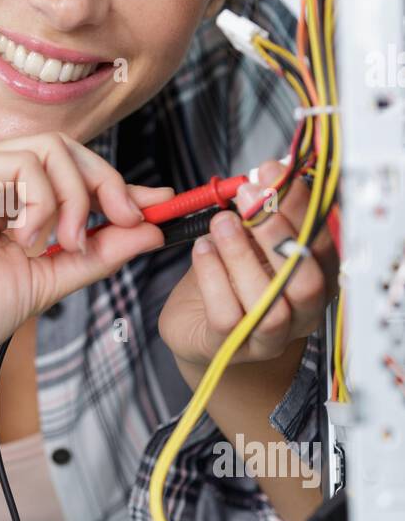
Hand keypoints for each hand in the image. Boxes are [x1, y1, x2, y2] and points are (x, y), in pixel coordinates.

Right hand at [0, 132, 169, 375]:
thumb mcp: (47, 280)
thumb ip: (96, 253)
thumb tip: (150, 230)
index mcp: (5, 200)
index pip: (70, 172)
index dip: (118, 184)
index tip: (159, 206)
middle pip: (67, 149)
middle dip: (107, 184)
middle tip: (125, 221)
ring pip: (50, 149)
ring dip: (73, 198)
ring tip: (61, 244)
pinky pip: (22, 164)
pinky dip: (40, 202)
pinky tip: (24, 240)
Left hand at [158, 159, 338, 370]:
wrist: (198, 325)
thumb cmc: (230, 277)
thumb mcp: (251, 239)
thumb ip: (264, 213)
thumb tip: (272, 172)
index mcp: (316, 278)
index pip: (322, 245)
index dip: (301, 207)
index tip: (274, 174)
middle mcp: (302, 313)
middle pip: (305, 280)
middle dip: (277, 234)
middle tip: (249, 198)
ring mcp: (269, 338)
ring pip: (269, 305)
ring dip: (242, 256)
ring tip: (220, 224)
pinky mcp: (231, 348)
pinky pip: (227, 318)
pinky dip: (212, 278)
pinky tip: (201, 250)